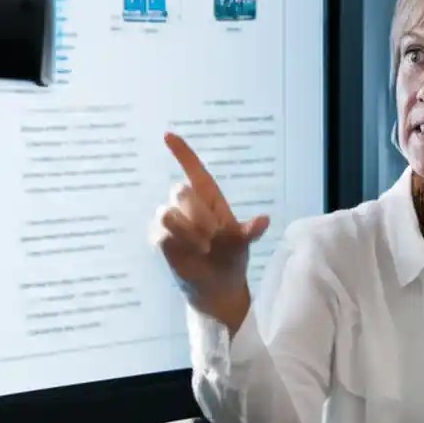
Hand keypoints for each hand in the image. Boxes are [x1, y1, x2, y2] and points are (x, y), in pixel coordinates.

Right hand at [151, 132, 268, 325]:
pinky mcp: (159, 238)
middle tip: (212, 237)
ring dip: (186, 230)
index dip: (182, 152)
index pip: (194, 169)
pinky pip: (161, 232)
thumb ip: (248, 232)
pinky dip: (177, 242)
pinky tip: (190, 253)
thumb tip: (264, 220)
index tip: (168, 135)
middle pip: (180, 191)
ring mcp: (172, 221)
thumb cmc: (230, 260)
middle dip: (197, 214)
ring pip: (167, 212)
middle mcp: (188, 205)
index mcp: (210, 199)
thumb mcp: (242, 246)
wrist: (217, 287)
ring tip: (203, 247)